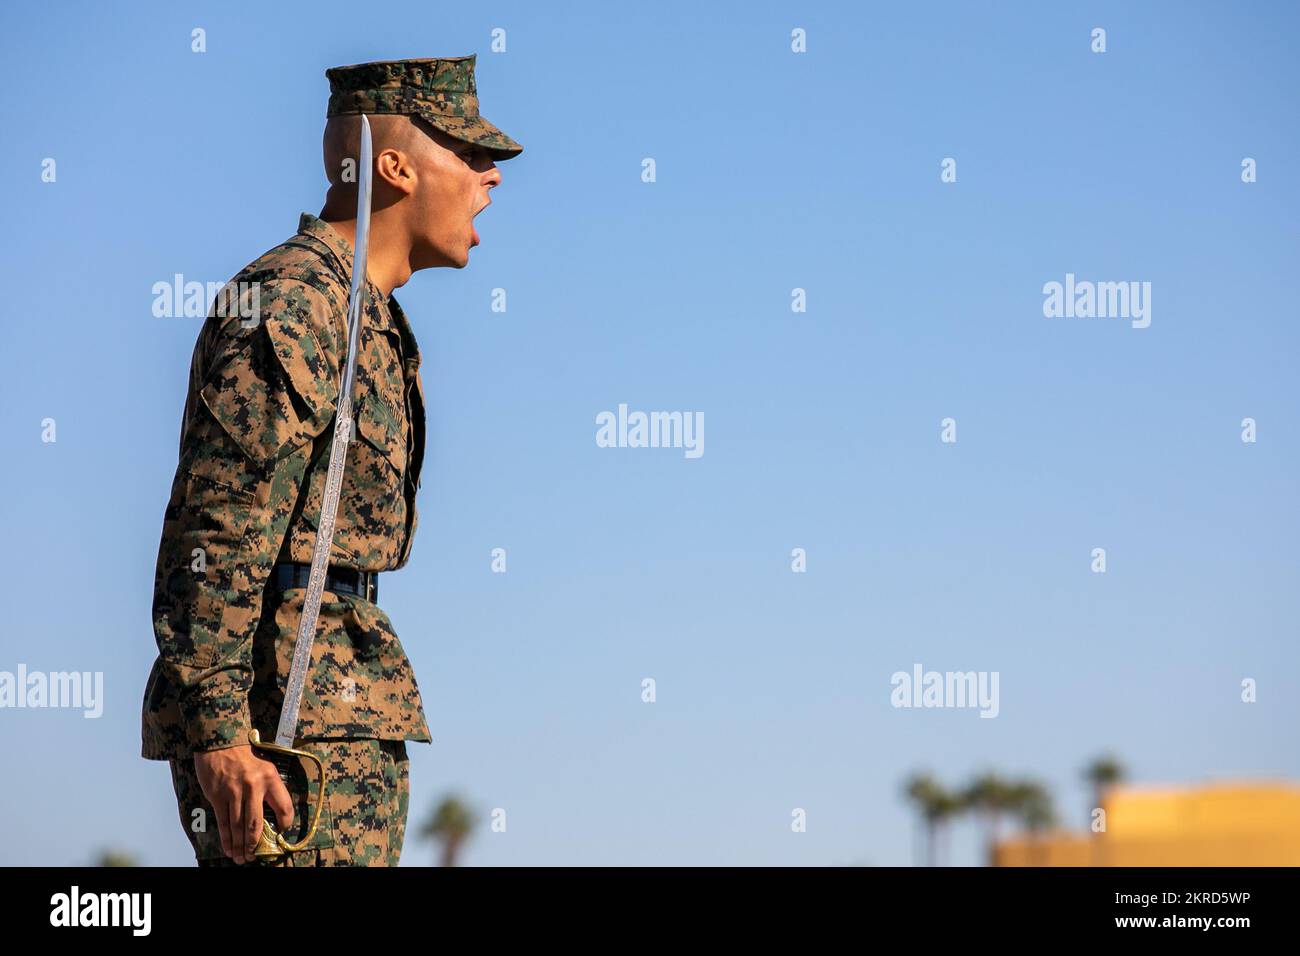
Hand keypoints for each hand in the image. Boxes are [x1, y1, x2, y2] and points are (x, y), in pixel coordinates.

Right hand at [193, 743, 294, 863]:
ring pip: (238, 826)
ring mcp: (234, 792)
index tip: (282, 834)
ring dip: (240, 846)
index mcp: (271, 778)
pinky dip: (226, 838)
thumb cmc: (246, 755)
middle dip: (255, 844)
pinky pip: (223, 822)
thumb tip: (273, 814)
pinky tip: (229, 848)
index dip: (285, 824)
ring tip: (242, 858)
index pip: (284, 807)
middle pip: (256, 824)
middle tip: (254, 857)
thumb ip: (271, 788)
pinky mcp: (218, 796)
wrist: (221, 742)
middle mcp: (254, 786)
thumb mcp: (266, 766)